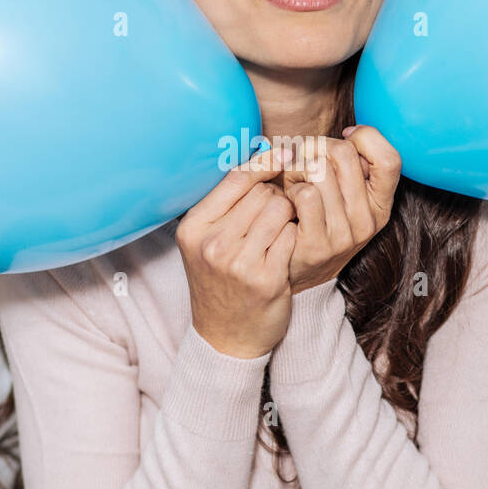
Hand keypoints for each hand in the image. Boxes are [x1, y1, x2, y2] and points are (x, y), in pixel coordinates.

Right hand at [175, 145, 297, 357]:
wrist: (226, 336)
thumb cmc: (219, 280)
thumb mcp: (206, 240)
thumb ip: (225, 202)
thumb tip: (263, 152)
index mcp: (194, 228)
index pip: (235, 178)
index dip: (263, 162)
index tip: (283, 153)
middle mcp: (212, 243)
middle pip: (262, 192)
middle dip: (275, 195)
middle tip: (274, 213)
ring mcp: (239, 263)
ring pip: (281, 208)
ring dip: (288, 214)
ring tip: (279, 230)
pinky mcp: (267, 279)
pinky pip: (292, 234)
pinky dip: (293, 236)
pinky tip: (284, 250)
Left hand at [277, 126, 401, 293]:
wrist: (296, 271)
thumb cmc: (314, 219)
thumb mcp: (343, 194)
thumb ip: (349, 166)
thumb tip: (349, 134)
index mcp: (381, 204)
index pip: (390, 159)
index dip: (366, 138)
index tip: (344, 138)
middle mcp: (368, 220)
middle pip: (344, 153)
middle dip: (315, 147)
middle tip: (303, 161)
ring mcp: (345, 235)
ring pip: (320, 170)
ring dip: (297, 168)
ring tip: (293, 182)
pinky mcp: (318, 244)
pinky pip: (305, 194)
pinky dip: (291, 188)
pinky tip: (288, 198)